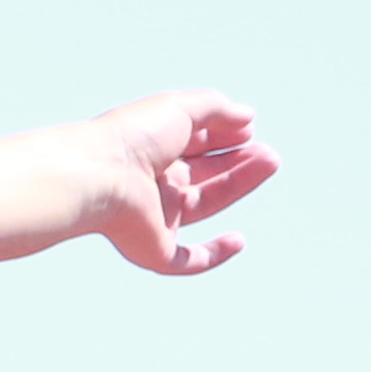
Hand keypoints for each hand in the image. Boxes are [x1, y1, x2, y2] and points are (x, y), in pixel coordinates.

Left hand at [90, 90, 276, 276]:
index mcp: (153, 150)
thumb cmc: (134, 137)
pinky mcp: (154, 251)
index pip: (195, 146)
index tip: (247, 129)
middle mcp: (154, 184)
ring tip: (270, 162)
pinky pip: (188, 261)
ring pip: (205, 205)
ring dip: (239, 186)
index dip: (223, 137)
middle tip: (268, 152)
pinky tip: (238, 241)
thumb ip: (217, 110)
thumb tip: (248, 117)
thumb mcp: (181, 110)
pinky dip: (214, 255)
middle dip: (238, 162)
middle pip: (204, 175)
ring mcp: (155, 219)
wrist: (100, 176)